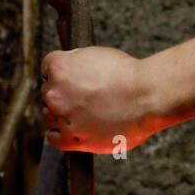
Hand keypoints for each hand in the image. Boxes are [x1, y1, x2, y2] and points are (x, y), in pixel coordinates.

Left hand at [40, 45, 157, 152]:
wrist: (147, 97)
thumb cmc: (129, 75)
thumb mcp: (97, 55)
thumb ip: (76, 63)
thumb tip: (71, 72)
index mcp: (59, 67)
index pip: (47, 69)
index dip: (62, 74)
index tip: (72, 79)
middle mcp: (54, 93)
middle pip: (48, 93)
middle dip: (63, 94)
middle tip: (83, 97)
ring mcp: (62, 117)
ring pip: (49, 116)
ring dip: (61, 114)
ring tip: (82, 114)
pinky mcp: (72, 139)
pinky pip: (54, 138)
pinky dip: (60, 134)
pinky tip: (74, 129)